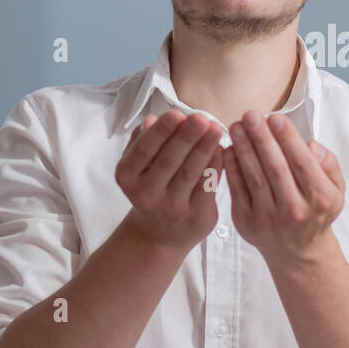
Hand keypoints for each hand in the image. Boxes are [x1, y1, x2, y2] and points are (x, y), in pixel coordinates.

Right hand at [116, 109, 224, 250]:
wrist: (159, 234)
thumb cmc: (150, 187)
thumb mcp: (137, 166)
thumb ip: (142, 141)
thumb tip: (152, 120)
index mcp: (127, 177)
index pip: (144, 150)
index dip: (161, 131)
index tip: (177, 113)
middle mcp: (146, 194)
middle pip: (169, 160)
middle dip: (187, 137)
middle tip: (202, 118)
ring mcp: (171, 208)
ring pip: (191, 172)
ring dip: (205, 147)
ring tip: (216, 127)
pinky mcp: (195, 216)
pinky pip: (208, 185)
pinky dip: (216, 165)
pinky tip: (221, 148)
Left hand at [223, 110, 344, 266]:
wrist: (298, 251)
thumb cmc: (316, 211)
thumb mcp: (336, 190)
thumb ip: (328, 164)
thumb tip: (310, 145)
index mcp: (320, 198)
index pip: (302, 162)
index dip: (287, 138)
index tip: (274, 117)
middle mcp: (295, 209)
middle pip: (275, 168)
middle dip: (261, 138)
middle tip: (249, 115)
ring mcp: (268, 218)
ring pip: (254, 177)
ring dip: (243, 149)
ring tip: (235, 127)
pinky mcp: (246, 222)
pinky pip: (237, 190)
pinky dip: (231, 168)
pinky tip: (227, 149)